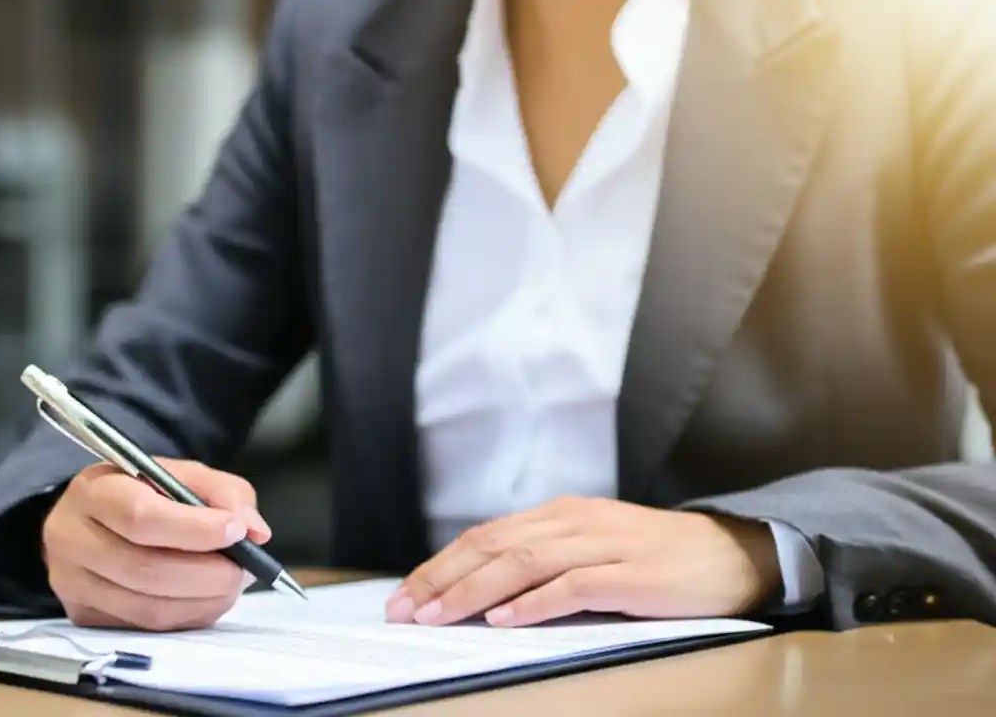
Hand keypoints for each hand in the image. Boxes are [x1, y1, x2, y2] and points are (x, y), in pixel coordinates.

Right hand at [43, 460, 271, 630]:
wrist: (93, 520)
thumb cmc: (142, 493)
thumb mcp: (182, 476)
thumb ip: (223, 493)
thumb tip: (254, 531)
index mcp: (93, 491)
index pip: (140, 517)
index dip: (194, 529)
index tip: (235, 531)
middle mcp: (70, 538)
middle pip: (145, 569)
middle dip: (207, 573)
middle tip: (242, 568)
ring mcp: (71, 583)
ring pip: (147, 608)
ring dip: (203, 601)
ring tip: (229, 583)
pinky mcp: (83, 616)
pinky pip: (145, 627)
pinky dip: (187, 616)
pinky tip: (204, 599)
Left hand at [386, 497, 780, 626]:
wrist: (731, 552)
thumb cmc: (655, 558)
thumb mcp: (592, 547)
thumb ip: (544, 559)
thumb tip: (483, 590)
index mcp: (560, 515)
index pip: (485, 537)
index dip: (440, 565)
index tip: (403, 595)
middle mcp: (573, 522)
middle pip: (492, 546)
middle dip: (441, 579)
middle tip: (403, 610)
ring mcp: (602, 545)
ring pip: (522, 563)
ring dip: (473, 592)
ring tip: (437, 616)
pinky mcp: (629, 575)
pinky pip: (572, 586)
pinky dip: (534, 603)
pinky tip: (504, 621)